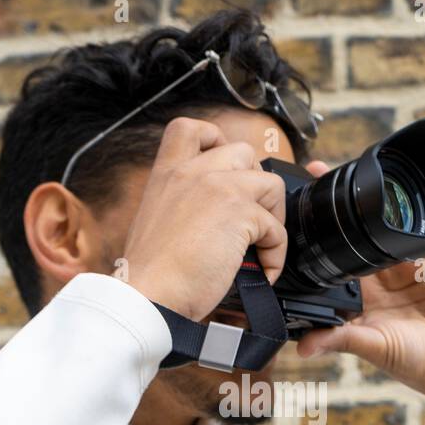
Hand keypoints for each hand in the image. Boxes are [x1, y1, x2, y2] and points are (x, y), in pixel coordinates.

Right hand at [122, 116, 285, 322]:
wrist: (148, 295)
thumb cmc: (149, 274)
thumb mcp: (156, 224)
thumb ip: (181, 206)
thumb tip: (211, 220)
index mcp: (166, 174)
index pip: (189, 129)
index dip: (215, 139)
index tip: (225, 169)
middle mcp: (191, 172)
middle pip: (243, 151)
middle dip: (255, 183)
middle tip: (249, 218)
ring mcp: (218, 187)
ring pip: (270, 182)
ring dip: (273, 216)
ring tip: (261, 245)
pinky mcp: (240, 211)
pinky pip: (276, 227)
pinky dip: (276, 252)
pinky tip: (263, 271)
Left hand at [296, 164, 424, 424]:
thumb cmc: (417, 364)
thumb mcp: (374, 348)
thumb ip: (340, 339)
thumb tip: (303, 347)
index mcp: (359, 302)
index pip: (330, 269)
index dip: (314, 250)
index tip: (291, 227)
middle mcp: (378, 282)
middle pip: (352, 244)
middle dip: (335, 220)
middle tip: (311, 186)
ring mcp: (404, 268)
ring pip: (381, 232)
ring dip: (368, 211)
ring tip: (346, 183)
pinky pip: (415, 234)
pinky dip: (405, 218)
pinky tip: (390, 200)